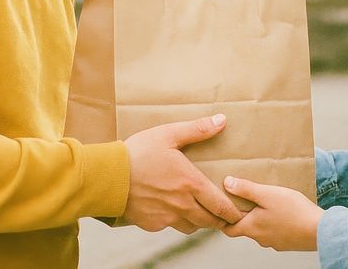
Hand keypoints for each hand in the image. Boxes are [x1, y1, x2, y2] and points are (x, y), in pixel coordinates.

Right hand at [123, 114, 243, 233]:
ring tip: (202, 213)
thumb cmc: (138, 152)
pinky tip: (173, 211)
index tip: (239, 214)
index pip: (221, 205)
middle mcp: (183, 204)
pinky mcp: (153, 224)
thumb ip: (197, 130)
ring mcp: (167, 217)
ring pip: (192, 227)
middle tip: (225, 216)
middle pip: (210, 221)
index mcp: (191, 183)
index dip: (233, 212)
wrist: (108, 177)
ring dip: (200, 222)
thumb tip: (222, 120)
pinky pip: (171, 226)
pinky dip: (177, 221)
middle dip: (220, 220)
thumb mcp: (168, 135)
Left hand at [221, 176, 322, 250]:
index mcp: (251, 227)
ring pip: (260, 229)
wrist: (321, 231)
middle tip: (243, 199)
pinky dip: (273, 222)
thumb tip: (226, 183)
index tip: (220, 207)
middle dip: (242, 214)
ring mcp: (274, 242)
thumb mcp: (268, 194)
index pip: (228, 228)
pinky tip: (281, 212)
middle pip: (244, 227)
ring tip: (264, 201)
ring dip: (259, 217)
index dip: (222, 218)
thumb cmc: (294, 212)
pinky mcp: (287, 243)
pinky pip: (274, 231)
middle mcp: (260, 238)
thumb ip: (246, 189)